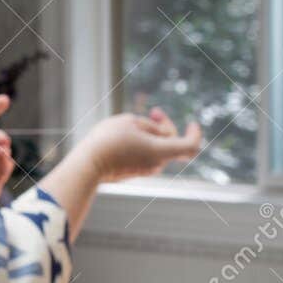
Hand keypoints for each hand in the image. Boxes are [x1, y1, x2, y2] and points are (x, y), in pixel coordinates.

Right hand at [77, 107, 202, 182]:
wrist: (87, 165)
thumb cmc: (108, 140)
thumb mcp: (130, 121)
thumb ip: (151, 125)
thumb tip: (159, 133)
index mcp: (161, 150)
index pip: (191, 145)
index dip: (195, 133)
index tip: (192, 123)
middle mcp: (157, 163)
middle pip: (172, 142)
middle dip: (165, 125)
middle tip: (154, 111)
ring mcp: (146, 169)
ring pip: (158, 148)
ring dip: (152, 133)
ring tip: (134, 122)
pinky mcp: (135, 172)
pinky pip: (146, 155)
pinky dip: (143, 144)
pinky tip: (127, 135)